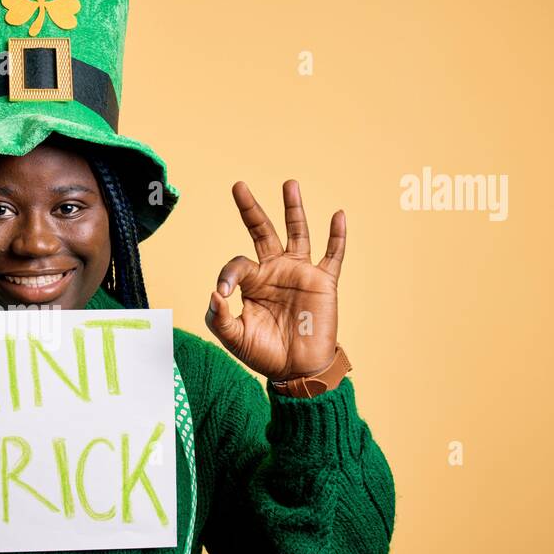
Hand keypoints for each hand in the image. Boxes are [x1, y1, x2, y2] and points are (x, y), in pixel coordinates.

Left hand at [203, 180, 344, 380]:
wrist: (296, 370)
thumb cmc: (264, 353)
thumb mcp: (233, 337)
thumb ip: (219, 317)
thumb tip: (215, 294)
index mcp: (251, 281)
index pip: (236, 264)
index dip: (227, 275)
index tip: (223, 293)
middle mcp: (274, 270)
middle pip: (261, 231)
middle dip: (250, 209)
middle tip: (238, 185)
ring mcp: (299, 273)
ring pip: (297, 233)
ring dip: (293, 209)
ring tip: (289, 184)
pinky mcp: (323, 282)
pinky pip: (332, 255)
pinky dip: (337, 236)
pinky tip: (338, 215)